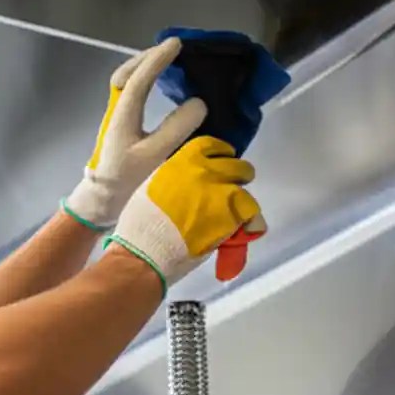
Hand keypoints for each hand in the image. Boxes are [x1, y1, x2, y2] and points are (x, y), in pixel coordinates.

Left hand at [61, 38, 206, 230]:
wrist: (102, 199)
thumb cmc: (126, 178)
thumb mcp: (154, 155)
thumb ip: (176, 128)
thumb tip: (199, 102)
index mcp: (123, 113)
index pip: (140, 77)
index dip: (158, 59)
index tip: (177, 44)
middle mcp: (117, 109)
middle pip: (128, 73)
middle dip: (149, 56)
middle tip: (172, 48)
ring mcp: (117, 116)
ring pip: (127, 81)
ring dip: (145, 67)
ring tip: (167, 60)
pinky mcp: (121, 125)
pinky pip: (132, 92)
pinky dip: (145, 80)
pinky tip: (158, 85)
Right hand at [105, 136, 265, 294]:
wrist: (146, 249)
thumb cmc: (141, 222)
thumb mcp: (155, 184)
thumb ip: (177, 177)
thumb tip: (190, 183)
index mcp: (183, 160)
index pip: (212, 145)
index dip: (220, 154)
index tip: (219, 163)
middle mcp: (207, 170)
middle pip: (236, 165)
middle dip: (235, 176)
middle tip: (228, 192)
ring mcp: (222, 191)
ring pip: (246, 188)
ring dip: (242, 198)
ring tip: (238, 212)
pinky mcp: (232, 216)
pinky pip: (253, 215)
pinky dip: (252, 222)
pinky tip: (246, 229)